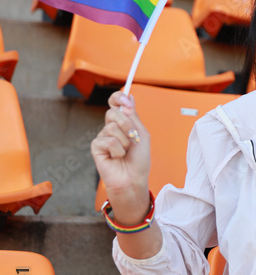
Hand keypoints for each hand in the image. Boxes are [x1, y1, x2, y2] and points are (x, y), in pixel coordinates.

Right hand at [91, 90, 151, 221]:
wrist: (133, 178)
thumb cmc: (139, 159)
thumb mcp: (141, 134)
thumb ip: (134, 116)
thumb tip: (129, 96)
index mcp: (123, 122)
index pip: (115, 103)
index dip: (118, 97)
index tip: (125, 99)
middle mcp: (111, 127)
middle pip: (113, 112)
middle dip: (127, 124)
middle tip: (133, 138)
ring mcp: (102, 136)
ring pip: (112, 127)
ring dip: (125, 141)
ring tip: (125, 152)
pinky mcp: (96, 147)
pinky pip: (107, 140)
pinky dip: (117, 150)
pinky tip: (116, 157)